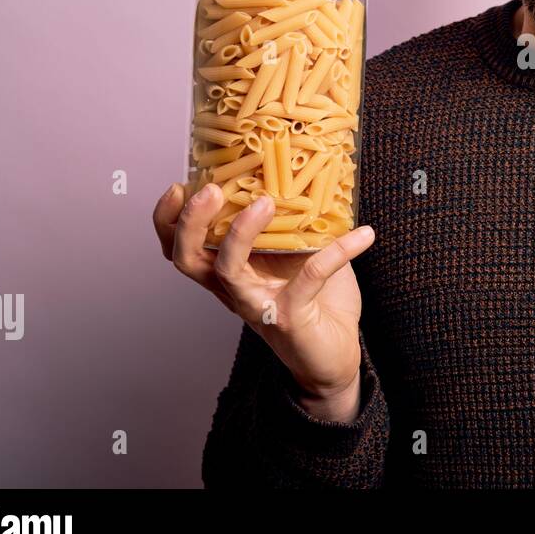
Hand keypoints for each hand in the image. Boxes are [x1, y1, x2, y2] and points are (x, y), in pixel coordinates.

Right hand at [152, 183, 375, 409]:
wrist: (333, 357)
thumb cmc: (315, 302)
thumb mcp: (300, 255)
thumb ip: (295, 223)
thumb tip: (313, 176)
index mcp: (230, 271)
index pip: (181, 247)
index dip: (169, 219)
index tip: (178, 185)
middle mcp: (235, 289)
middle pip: (188, 259)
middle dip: (191, 222)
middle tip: (209, 190)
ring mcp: (258, 304)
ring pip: (229, 271)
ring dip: (242, 232)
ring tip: (266, 202)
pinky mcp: (290, 319)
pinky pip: (310, 278)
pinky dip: (338, 252)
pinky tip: (365, 235)